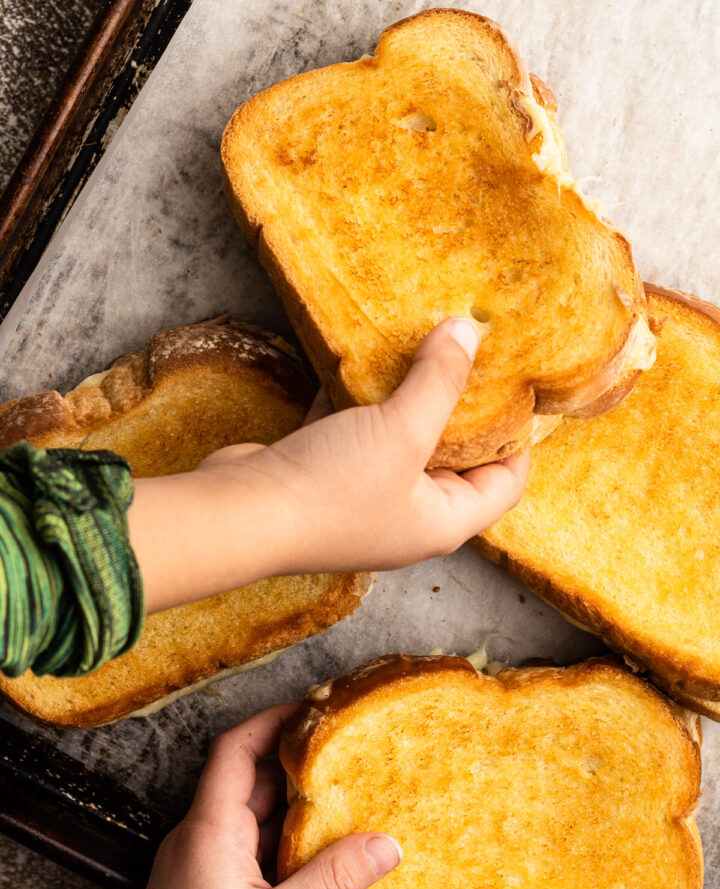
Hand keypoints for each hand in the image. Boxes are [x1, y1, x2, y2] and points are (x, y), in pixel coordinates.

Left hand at [80, 707, 401, 888]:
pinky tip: (315, 852)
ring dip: (289, 804)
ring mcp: (198, 867)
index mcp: (206, 833)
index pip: (233, 751)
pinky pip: (246, 848)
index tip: (311, 707)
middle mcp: (197, 840)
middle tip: (343, 748)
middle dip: (292, 760)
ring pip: (248, 817)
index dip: (270, 720)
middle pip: (245, 780)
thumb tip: (386, 844)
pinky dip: (280, 840)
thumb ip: (332, 882)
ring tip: (342, 794)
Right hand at [129, 318, 528, 609]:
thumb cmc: (334, 488)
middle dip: (463, 410)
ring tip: (423, 347)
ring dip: (409, 400)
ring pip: (401, 443)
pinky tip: (362, 359)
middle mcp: (407, 517)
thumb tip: (470, 330)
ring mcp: (363, 499)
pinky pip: (355, 434)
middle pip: (455, 460)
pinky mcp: (323, 478)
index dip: (520, 440)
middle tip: (473, 356)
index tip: (519, 388)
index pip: (505, 484)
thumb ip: (440, 380)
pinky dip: (361, 401)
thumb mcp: (402, 430)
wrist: (241, 514)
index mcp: (442, 522)